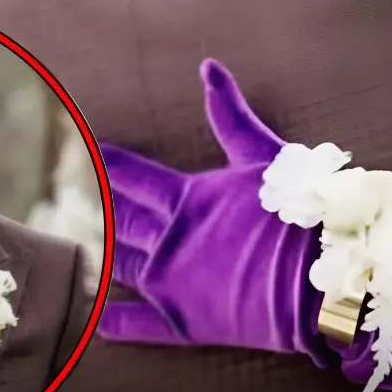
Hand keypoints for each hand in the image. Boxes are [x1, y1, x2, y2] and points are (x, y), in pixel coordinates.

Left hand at [98, 60, 328, 361]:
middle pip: (117, 220)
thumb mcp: (264, 156)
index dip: (105, 163)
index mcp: (187, 198)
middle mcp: (170, 239)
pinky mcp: (184, 321)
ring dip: (96, 255)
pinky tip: (91, 318)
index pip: (130, 175)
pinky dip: (112, 321)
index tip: (82, 152)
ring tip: (73, 247)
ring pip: (118, 265)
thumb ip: (230, 116)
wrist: (325, 276)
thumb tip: (208, 66)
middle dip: (94, 208)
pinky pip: (137, 325)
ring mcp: (173, 283)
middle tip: (67, 200)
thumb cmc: (301, 211)